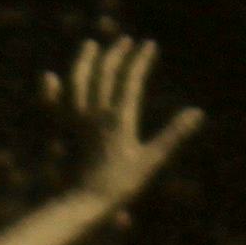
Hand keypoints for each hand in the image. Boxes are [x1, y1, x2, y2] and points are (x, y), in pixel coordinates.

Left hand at [50, 36, 201, 212]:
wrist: (83, 203)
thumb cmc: (120, 186)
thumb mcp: (151, 161)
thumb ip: (173, 134)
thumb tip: (197, 113)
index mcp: (118, 118)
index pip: (130, 78)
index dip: (140, 59)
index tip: (149, 44)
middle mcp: (95, 114)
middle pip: (104, 73)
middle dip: (116, 53)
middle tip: (126, 41)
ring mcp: (77, 121)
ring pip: (77, 82)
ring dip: (84, 61)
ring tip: (89, 45)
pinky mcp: (65, 132)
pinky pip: (55, 105)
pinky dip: (51, 90)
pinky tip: (48, 77)